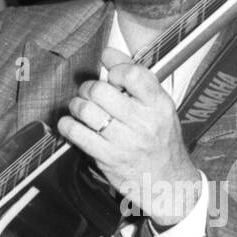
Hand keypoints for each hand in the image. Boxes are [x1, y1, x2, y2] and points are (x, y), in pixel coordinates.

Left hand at [57, 46, 202, 226]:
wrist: (168, 184)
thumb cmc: (161, 142)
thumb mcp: (160, 109)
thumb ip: (137, 79)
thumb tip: (109, 52)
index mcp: (160, 106)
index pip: (133, 74)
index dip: (115, 69)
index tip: (111, 76)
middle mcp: (144, 123)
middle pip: (102, 90)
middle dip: (89, 88)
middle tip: (89, 94)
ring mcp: (125, 142)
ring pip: (86, 110)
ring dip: (76, 105)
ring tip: (80, 109)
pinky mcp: (108, 159)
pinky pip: (77, 134)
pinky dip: (67, 125)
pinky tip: (71, 125)